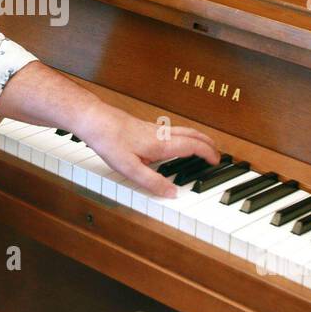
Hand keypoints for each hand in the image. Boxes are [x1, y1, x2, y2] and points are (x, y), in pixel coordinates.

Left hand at [74, 103, 221, 197]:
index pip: (194, 146)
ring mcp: (152, 129)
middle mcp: (160, 134)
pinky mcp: (143, 126)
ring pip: (182, 130)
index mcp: (161, 144)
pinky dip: (182, 136)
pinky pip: (171, 130)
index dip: (208, 153)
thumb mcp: (130, 169)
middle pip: (192, 135)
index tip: (217, 161)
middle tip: (216, 153)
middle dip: (208, 143)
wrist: (93, 119)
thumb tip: (173, 193)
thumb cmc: (109, 141)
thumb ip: (153, 182)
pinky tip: (172, 143)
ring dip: (197, 138)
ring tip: (202, 147)